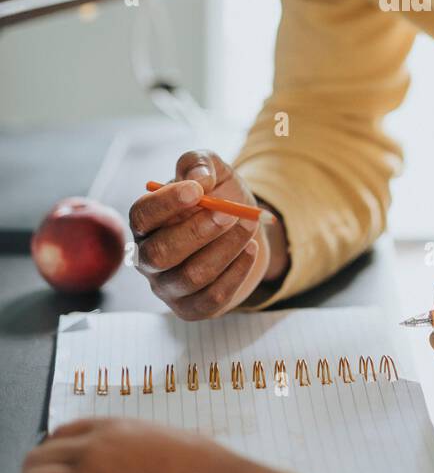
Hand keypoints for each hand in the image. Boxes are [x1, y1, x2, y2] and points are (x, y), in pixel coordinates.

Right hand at [129, 150, 282, 318]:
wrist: (244, 232)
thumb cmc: (220, 199)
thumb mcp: (213, 172)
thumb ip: (200, 164)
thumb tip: (199, 178)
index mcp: (146, 223)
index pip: (141, 216)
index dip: (166, 203)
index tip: (198, 190)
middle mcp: (149, 258)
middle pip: (161, 253)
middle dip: (198, 232)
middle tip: (230, 212)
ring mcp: (168, 287)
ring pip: (191, 276)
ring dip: (226, 248)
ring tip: (250, 225)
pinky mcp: (192, 308)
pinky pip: (212, 297)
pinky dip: (237, 272)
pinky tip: (252, 250)